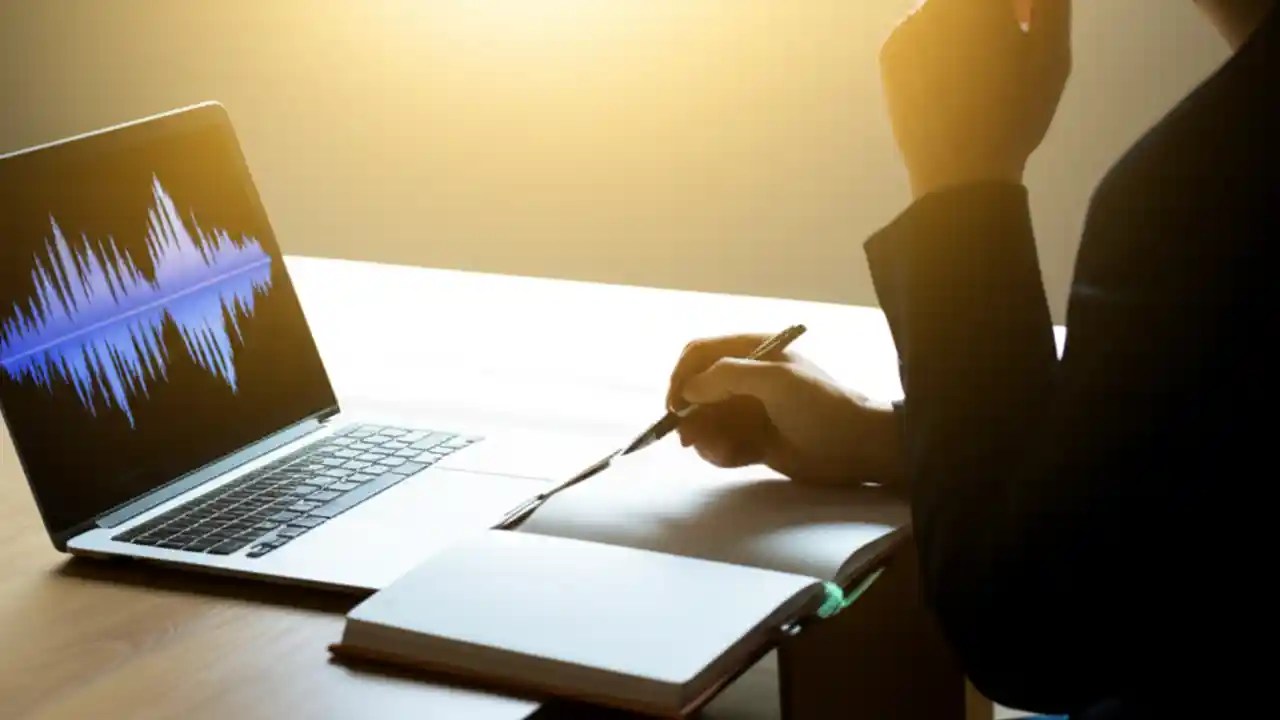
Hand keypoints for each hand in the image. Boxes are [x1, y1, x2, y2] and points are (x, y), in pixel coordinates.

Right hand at [665, 334, 904, 484]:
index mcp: (752, 351)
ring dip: (705, 437)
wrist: (856, 448)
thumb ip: (728, 377)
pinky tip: (734, 457)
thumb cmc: (819, 407)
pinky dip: (720, 453)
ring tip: (723, 451)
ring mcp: (749, 410)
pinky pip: (720, 444)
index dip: (681, 376)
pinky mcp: (753, 440)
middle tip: (688, 439)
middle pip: (696, 390)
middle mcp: (746, 378)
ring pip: (705, 421)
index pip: (699, 353)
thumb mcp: (775, 381)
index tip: (676, 405)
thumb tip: (688, 389)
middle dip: (690, 414)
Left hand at [880, 0, 1071, 197]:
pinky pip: (921, 36)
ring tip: (982, 71)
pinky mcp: (890, 56)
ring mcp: (907, 27)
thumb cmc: (1016, 107)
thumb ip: (1049, 3)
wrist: (960, 167)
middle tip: (1011, 44)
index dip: (1019, 3)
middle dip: (993, 10)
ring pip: (945, 12)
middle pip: (969, 0)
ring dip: (966, 27)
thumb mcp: (1053, 50)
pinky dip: (939, 47)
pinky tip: (952, 84)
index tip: (1029, 19)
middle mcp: (935, 2)